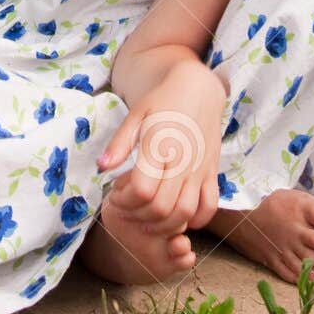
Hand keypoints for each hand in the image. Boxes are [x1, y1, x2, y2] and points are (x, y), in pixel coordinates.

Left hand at [97, 63, 226, 235]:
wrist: (198, 88)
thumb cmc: (163, 101)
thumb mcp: (136, 114)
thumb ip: (119, 143)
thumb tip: (101, 168)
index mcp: (160, 145)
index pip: (142, 189)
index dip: (124, 200)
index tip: (115, 194)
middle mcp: (183, 160)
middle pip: (161, 208)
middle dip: (138, 216)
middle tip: (127, 207)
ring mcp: (201, 169)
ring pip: (185, 213)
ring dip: (163, 225)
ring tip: (148, 217)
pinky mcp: (212, 172)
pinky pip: (209, 207)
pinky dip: (195, 220)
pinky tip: (178, 215)